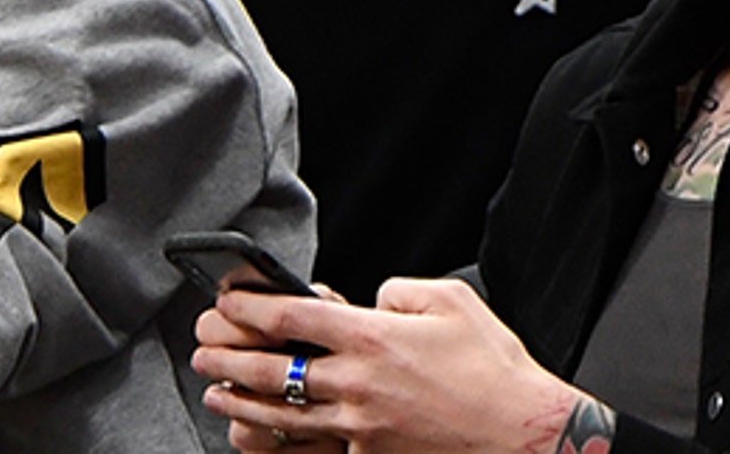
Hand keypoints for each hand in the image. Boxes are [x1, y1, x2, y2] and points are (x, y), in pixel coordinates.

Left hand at [193, 277, 608, 453]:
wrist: (525, 436)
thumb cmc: (494, 370)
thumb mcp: (451, 302)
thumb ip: (400, 291)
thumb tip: (372, 300)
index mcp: (374, 337)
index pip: (292, 316)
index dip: (250, 306)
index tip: (227, 300)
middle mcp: (358, 383)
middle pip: (273, 368)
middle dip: (229, 357)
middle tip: (204, 349)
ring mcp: (360, 427)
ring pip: (282, 414)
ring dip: (242, 403)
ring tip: (217, 394)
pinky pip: (315, 447)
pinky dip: (283, 441)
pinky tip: (264, 437)